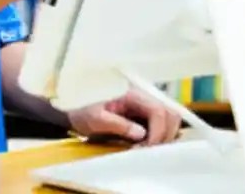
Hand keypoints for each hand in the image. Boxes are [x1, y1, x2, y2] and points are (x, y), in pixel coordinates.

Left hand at [67, 87, 182, 145]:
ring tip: (146, 149)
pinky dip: (159, 136)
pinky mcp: (144, 114)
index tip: (147, 147)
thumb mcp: (95, 119)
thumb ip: (118, 125)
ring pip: (170, 119)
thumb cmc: (82, 110)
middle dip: (164, 135)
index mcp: (131, 94)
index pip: (158, 110)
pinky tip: (145, 146)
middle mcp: (142, 97)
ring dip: (163, 136)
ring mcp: (145, 105)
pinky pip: (162, 124)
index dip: (158, 131)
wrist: (74, 109)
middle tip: (148, 150)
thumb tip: (141, 134)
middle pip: (170, 114)